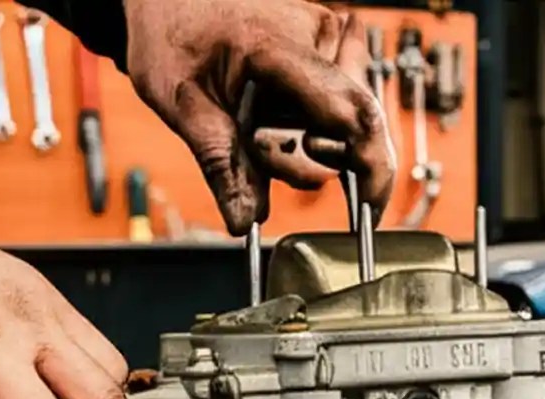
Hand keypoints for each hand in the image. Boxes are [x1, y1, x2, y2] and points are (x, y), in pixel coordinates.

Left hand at [122, 0, 395, 234]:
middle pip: (356, 125)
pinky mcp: (332, 46)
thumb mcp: (182, 104)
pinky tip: (278, 115)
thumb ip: (221, 164)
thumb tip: (245, 219)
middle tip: (261, 150)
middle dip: (313, 158)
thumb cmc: (173, 33)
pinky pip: (342, 103)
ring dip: (309, 143)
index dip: (372, 169)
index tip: (368, 211)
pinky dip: (314, 125)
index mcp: (280, 49)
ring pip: (350, 119)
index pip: (354, 115)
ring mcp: (329, 38)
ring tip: (258, 125)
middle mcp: (319, 37)